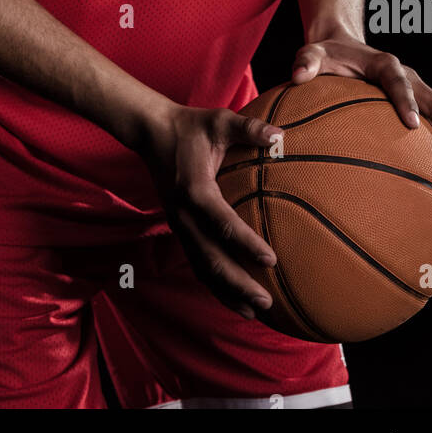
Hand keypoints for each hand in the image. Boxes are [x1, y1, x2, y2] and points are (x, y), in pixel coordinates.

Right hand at [141, 104, 283, 318]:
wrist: (151, 133)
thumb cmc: (190, 126)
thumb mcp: (220, 120)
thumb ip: (249, 128)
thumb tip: (280, 134)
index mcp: (195, 190)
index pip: (223, 223)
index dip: (247, 244)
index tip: (271, 260)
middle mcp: (184, 214)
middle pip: (210, 258)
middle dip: (238, 284)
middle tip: (266, 302)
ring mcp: (179, 224)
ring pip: (202, 267)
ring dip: (226, 292)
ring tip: (253, 312)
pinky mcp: (179, 227)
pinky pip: (197, 261)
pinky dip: (214, 283)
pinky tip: (233, 296)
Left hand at [291, 34, 431, 185]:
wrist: (342, 47)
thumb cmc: (326, 56)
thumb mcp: (311, 53)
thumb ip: (305, 62)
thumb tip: (297, 77)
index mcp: (384, 64)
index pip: (399, 82)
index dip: (407, 101)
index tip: (412, 124)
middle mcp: (407, 77)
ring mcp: (416, 91)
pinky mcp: (417, 104)